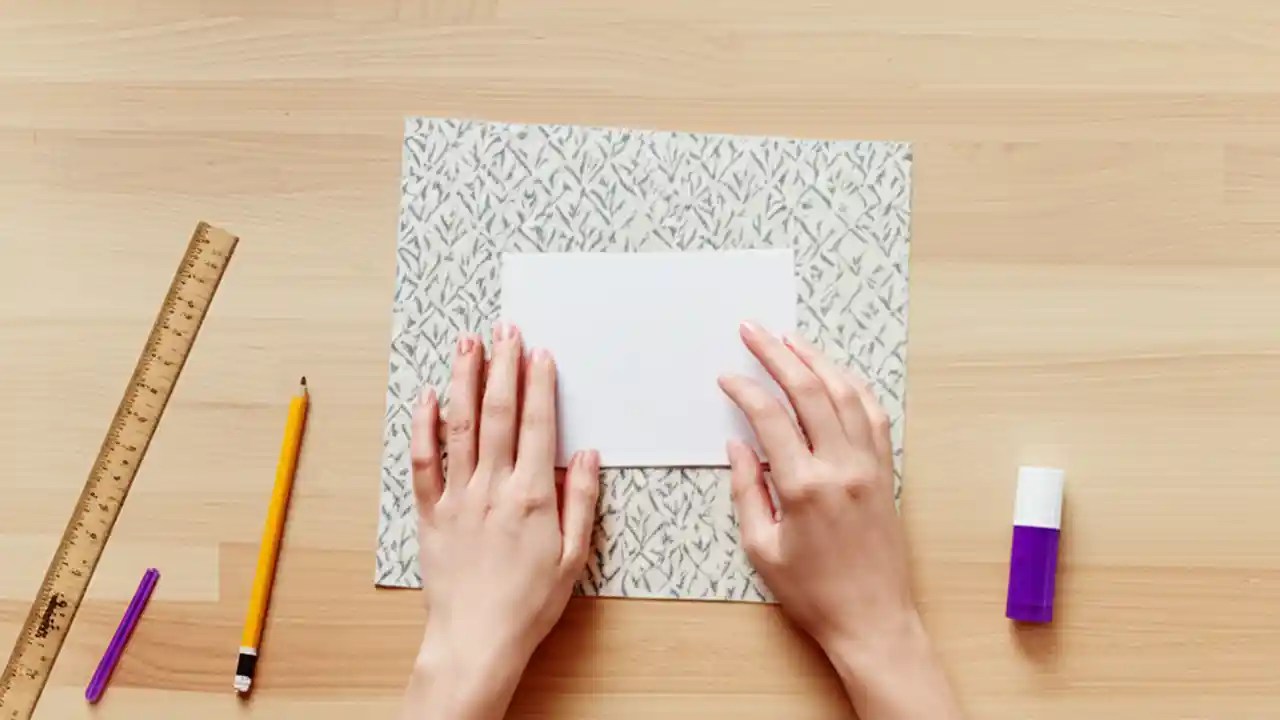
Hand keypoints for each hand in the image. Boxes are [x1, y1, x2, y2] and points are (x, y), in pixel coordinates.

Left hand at [401, 323, 599, 719]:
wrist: (477, 639)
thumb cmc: (529, 603)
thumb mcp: (573, 557)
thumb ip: (580, 501)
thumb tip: (585, 454)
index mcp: (531, 496)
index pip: (536, 425)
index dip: (538, 384)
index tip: (540, 353)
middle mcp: (492, 488)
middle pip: (496, 413)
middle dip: (502, 367)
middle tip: (505, 330)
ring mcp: (457, 497)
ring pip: (458, 426)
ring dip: (463, 380)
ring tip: (467, 344)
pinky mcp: (431, 513)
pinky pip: (423, 461)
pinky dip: (424, 426)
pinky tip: (428, 396)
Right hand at [719, 322, 960, 719]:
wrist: (873, 621)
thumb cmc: (813, 594)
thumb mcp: (763, 548)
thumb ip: (748, 490)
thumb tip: (738, 445)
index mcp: (804, 486)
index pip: (769, 417)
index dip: (744, 389)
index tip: (726, 377)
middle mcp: (841, 467)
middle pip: (808, 390)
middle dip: (777, 355)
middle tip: (753, 330)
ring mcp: (870, 466)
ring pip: (845, 394)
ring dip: (817, 361)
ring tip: (791, 340)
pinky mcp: (886, 473)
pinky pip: (872, 416)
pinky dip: (853, 387)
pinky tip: (835, 375)